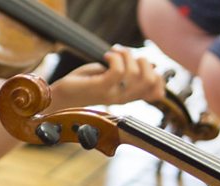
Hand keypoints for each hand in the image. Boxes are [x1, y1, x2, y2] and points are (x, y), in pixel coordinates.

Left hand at [49, 47, 165, 109]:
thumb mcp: (111, 76)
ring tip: (113, 53)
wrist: (61, 96)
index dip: (159, 76)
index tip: (142, 64)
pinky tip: (106, 56)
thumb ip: (130, 71)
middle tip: (127, 56)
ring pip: (134, 73)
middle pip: (151, 81)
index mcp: (128, 97)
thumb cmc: (86, 83)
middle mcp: (123, 98)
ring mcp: (111, 94)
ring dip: (126, 55)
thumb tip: (152, 64)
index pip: (157, 93)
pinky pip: (117, 71)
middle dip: (143, 61)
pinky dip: (115, 57)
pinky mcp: (99, 88)